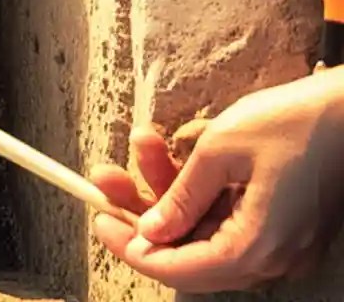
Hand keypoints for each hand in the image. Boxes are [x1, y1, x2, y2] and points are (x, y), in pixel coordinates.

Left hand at [89, 67, 343, 292]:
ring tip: (142, 141)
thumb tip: (148, 230)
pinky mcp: (281, 225)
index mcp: (256, 246)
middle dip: (140, 212)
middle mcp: (270, 257)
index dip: (130, 247)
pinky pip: (225, 220)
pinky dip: (195, 191)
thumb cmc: (295, 123)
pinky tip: (171, 151)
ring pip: (202, 232)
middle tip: (105, 179)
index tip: (98, 219)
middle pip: (186, 253)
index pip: (176, 269)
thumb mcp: (222, 151)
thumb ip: (181, 197)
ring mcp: (278, 243)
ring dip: (166, 191)